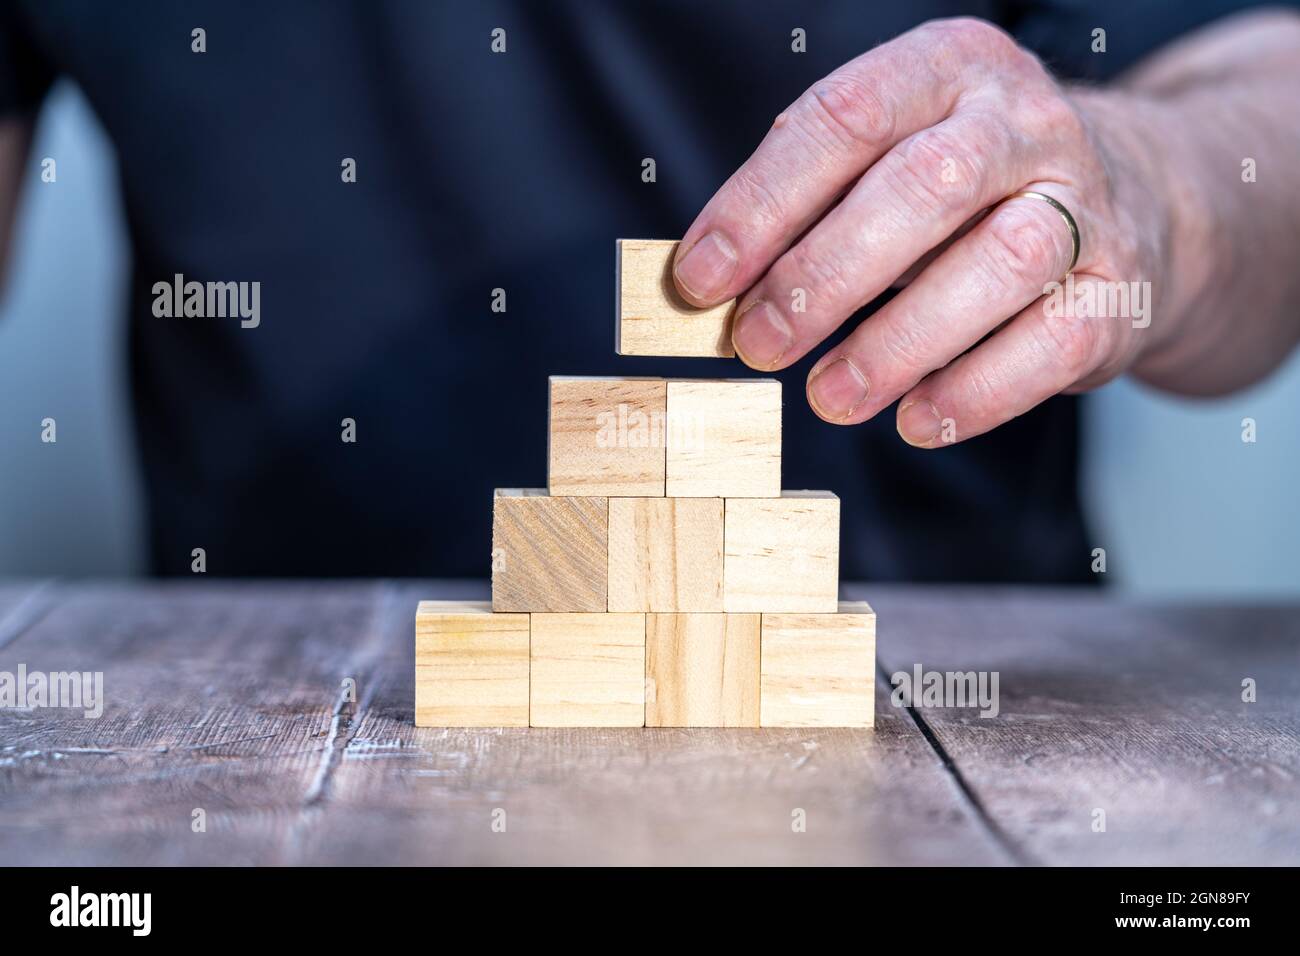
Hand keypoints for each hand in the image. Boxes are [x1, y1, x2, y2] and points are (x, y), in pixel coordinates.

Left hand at [673, 18, 1175, 446]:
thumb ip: (807, 206)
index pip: (843, 119)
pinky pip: (1050, 344)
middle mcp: (1025, 121)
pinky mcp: (1117, 289)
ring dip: (897, 343)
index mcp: (948, 68)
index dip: (761, 204)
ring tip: (829, 397)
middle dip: (824, 276)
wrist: (1131, 198)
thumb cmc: (964, 189)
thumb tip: (709, 286)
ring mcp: (1085, 202)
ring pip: (999, 263)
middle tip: (758, 344)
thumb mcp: (887, 159)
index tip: (699, 281)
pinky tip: (916, 419)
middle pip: (926, 188)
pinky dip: (975, 392)